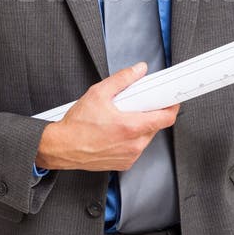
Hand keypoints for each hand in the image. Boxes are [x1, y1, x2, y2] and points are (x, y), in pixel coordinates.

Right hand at [34, 61, 180, 171]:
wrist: (62, 148)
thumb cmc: (77, 125)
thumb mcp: (98, 93)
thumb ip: (122, 79)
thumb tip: (138, 70)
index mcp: (131, 127)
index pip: (165, 118)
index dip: (172, 107)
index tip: (172, 99)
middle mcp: (133, 145)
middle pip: (155, 126)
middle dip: (149, 113)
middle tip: (136, 104)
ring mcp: (130, 156)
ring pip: (145, 137)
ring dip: (140, 126)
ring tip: (122, 118)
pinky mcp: (124, 164)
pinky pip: (135, 148)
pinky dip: (131, 139)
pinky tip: (116, 132)